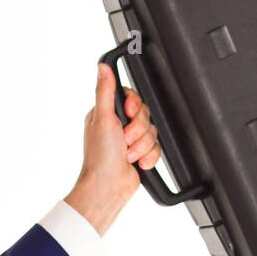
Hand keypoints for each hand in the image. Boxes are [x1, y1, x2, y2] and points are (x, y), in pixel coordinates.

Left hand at [64, 62, 160, 235]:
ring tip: (128, 155)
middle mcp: (118, 126)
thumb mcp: (102, 119)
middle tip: (125, 140)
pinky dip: (148, 157)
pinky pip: (156, 148)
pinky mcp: (140, 154)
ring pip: (152, 132)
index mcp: (107, 114)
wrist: (108, 188)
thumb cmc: (100, 158)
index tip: (129, 114)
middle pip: (144, 115)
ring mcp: (130, 141)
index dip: (135, 106)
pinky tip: (137, 163)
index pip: (132, 98)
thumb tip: (102, 67)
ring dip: (141, 146)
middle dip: (138, 131)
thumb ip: (105, 92)